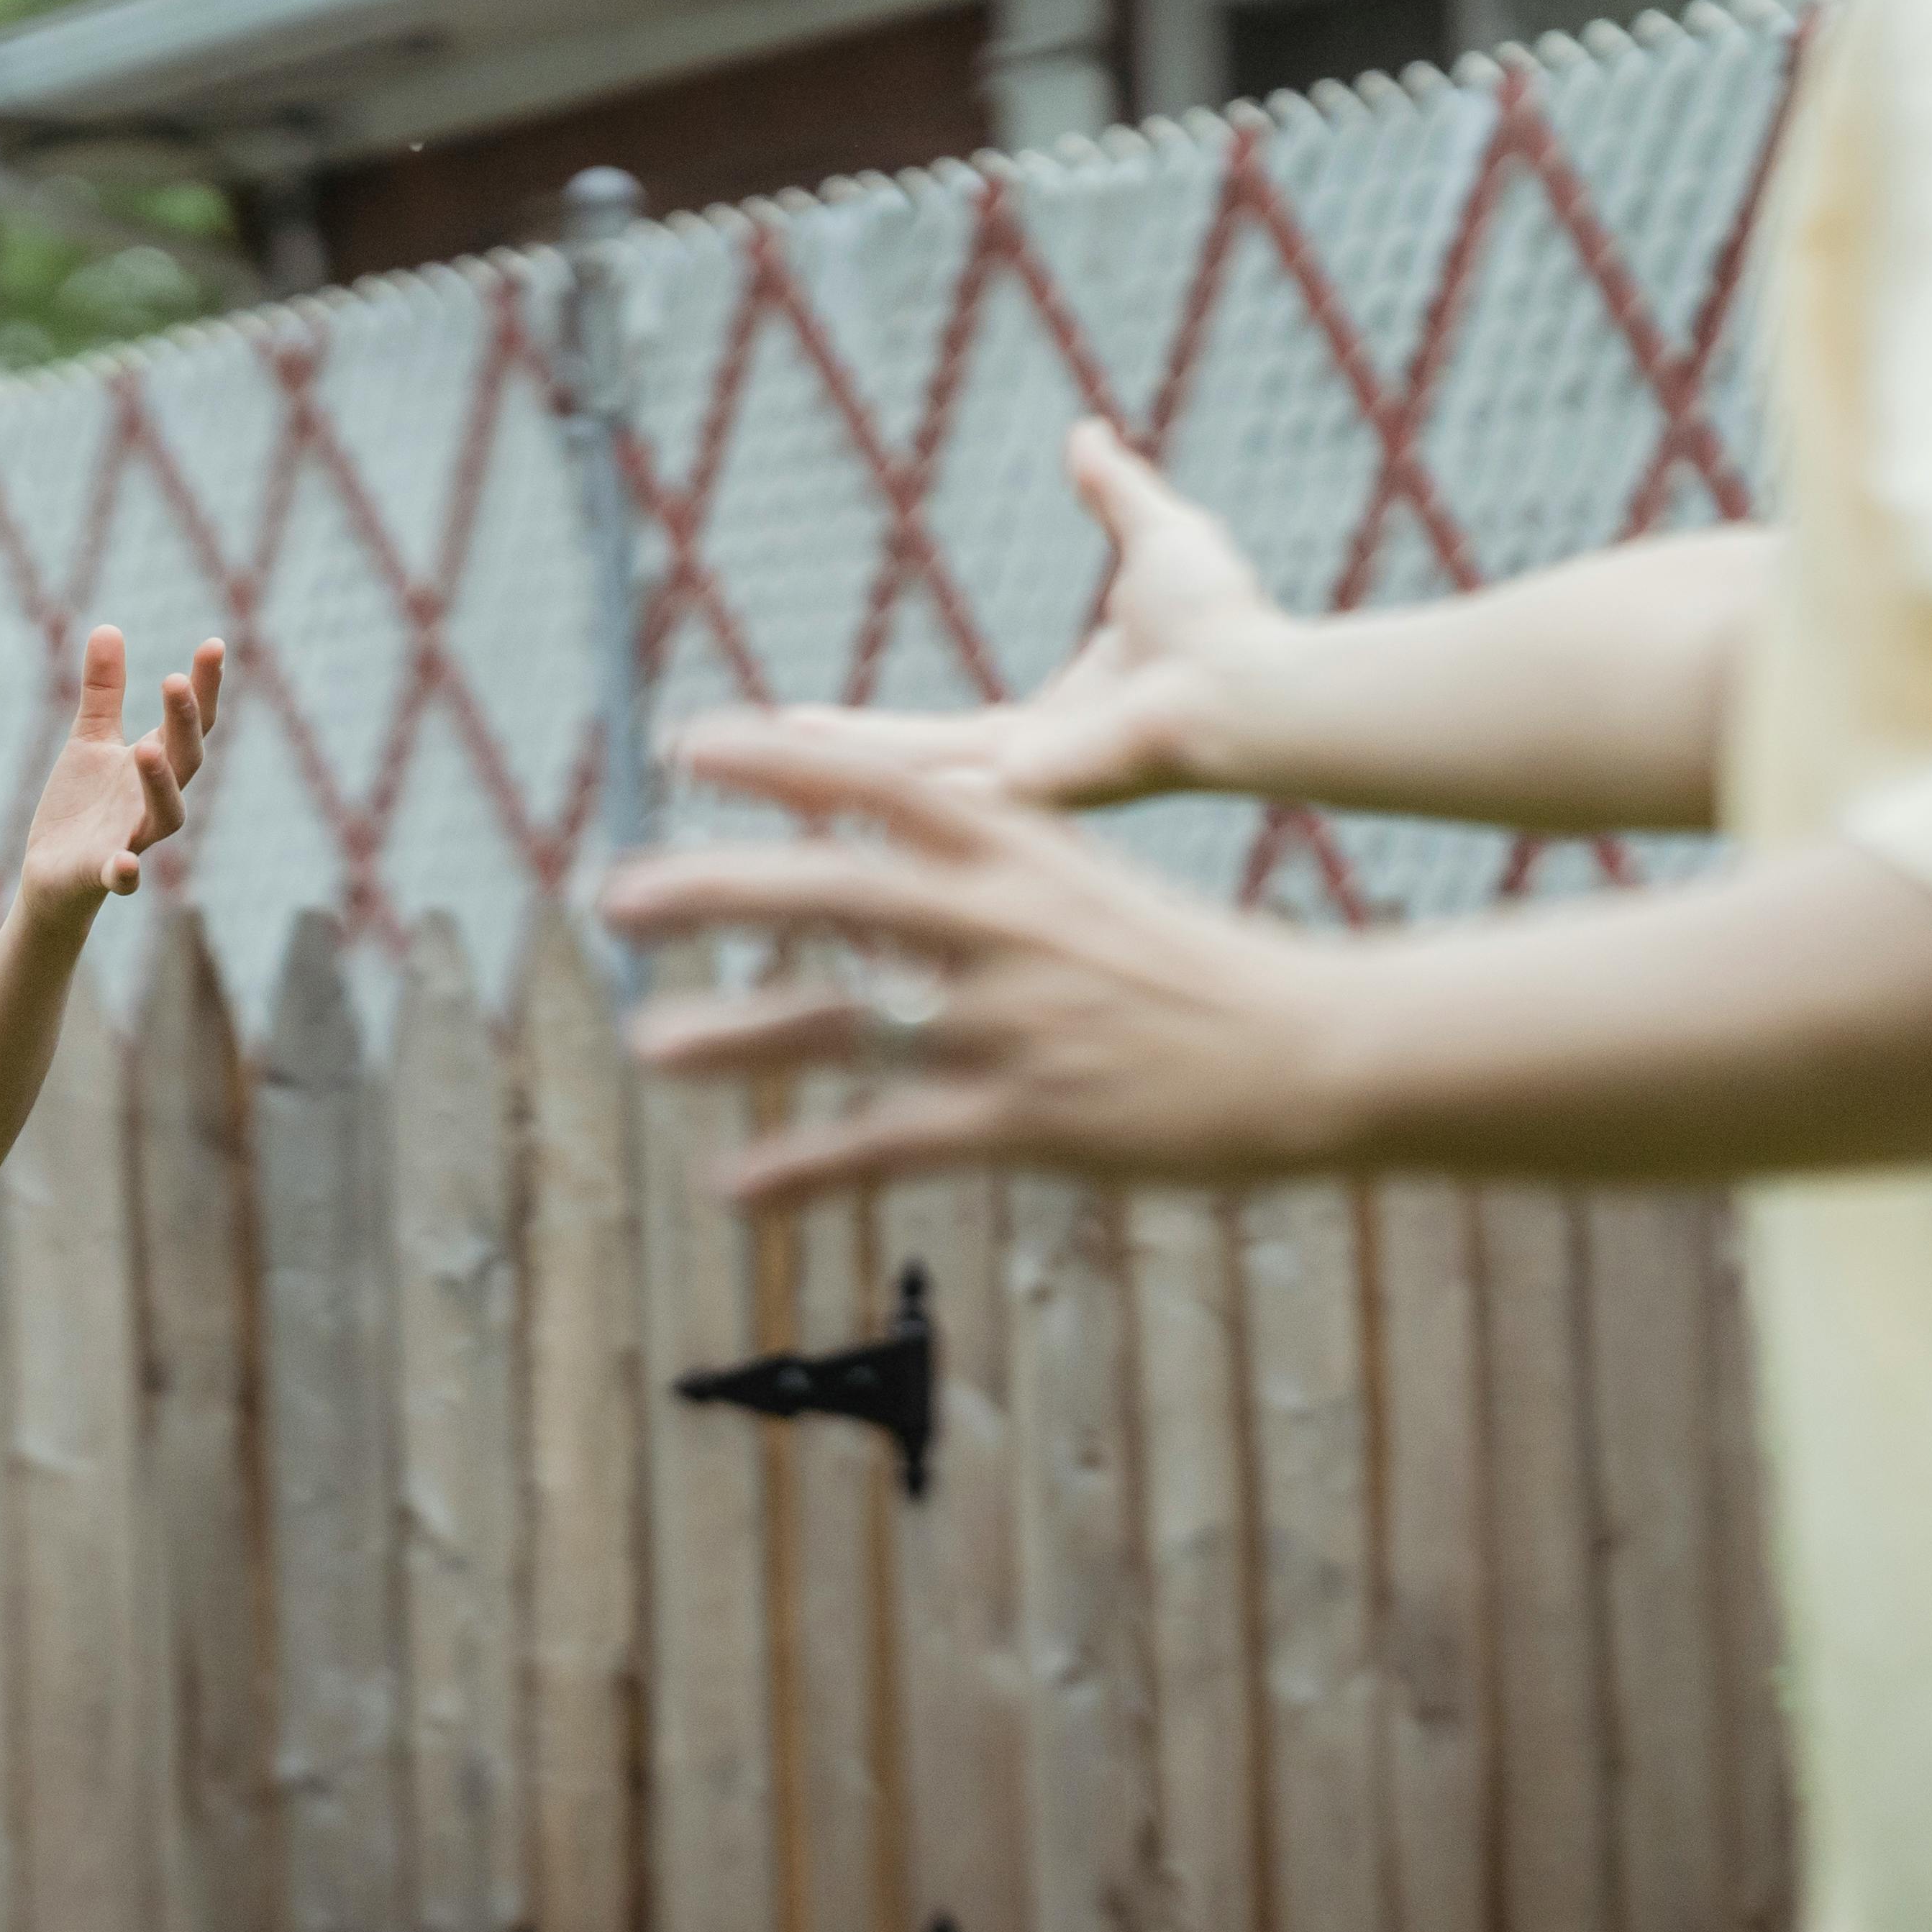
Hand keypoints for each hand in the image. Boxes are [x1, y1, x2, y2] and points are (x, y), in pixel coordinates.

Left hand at [17, 626, 224, 914]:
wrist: (51, 873)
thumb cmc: (81, 805)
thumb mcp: (90, 739)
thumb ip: (103, 691)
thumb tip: (109, 627)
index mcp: (156, 764)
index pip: (190, 722)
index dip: (205, 686)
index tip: (213, 644)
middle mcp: (156, 800)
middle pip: (186, 761)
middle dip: (183, 723)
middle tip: (174, 681)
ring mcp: (134, 837)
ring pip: (166, 814)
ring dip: (160, 783)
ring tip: (147, 749)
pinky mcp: (105, 873)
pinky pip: (123, 876)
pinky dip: (126, 872)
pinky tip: (125, 865)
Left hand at [601, 715, 1341, 1205]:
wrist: (1314, 1050)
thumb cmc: (1193, 969)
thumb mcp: (1092, 883)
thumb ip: (990, 863)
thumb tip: (874, 850)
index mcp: (1028, 854)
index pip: (886, 783)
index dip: (783, 760)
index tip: (688, 744)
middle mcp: (1008, 924)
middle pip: (834, 889)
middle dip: (716, 887)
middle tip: (617, 897)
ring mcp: (1015, 1023)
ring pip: (845, 1020)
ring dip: (737, 1033)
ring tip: (649, 1042)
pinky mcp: (1031, 1119)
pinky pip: (889, 1143)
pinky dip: (803, 1166)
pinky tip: (733, 1187)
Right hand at [779, 419, 1290, 807]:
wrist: (1250, 674)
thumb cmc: (1224, 620)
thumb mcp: (1155, 534)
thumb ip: (1114, 490)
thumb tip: (1087, 435)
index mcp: (1057, 723)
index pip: (948, 735)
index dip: (879, 733)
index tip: (815, 728)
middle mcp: (1035, 765)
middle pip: (912, 765)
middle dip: (834, 761)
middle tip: (760, 750)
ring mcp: (1030, 784)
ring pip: (912, 780)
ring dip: (835, 771)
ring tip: (759, 756)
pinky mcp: (1031, 786)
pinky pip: (940, 785)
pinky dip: (876, 781)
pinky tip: (808, 785)